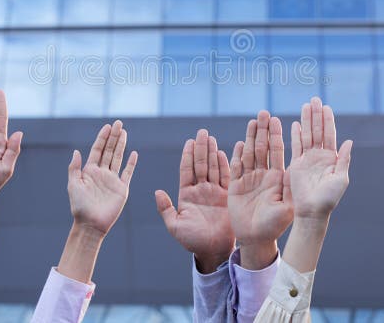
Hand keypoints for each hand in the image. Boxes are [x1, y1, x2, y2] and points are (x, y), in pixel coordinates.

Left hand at [67, 120, 137, 236]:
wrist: (91, 225)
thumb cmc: (79, 207)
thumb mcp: (73, 185)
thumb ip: (75, 168)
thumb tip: (76, 151)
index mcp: (90, 171)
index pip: (97, 150)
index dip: (102, 138)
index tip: (107, 126)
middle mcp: (102, 173)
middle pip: (109, 150)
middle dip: (114, 137)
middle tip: (119, 123)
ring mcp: (112, 180)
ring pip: (118, 158)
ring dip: (121, 145)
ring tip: (124, 132)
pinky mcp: (122, 188)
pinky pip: (128, 173)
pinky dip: (131, 163)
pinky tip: (134, 153)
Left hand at [156, 129, 234, 273]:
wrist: (213, 251)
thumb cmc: (192, 241)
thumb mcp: (175, 225)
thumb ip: (165, 209)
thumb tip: (157, 191)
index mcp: (186, 194)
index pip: (186, 170)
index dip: (188, 155)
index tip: (189, 141)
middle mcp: (200, 190)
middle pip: (200, 164)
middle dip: (201, 148)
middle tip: (202, 132)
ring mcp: (214, 192)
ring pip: (212, 167)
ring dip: (212, 153)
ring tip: (212, 138)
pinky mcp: (227, 196)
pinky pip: (226, 178)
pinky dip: (225, 165)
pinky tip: (224, 153)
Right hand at [228, 110, 292, 268]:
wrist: (257, 240)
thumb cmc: (276, 226)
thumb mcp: (291, 205)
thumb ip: (296, 185)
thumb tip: (305, 175)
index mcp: (277, 178)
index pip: (277, 151)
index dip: (276, 135)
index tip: (278, 119)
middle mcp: (263, 175)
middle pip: (262, 148)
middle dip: (263, 130)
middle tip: (264, 112)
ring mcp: (248, 180)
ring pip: (249, 154)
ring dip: (250, 138)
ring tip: (253, 121)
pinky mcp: (235, 186)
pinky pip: (235, 168)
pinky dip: (237, 156)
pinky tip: (239, 143)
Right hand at [281, 98, 351, 273]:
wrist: (312, 212)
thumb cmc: (329, 198)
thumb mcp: (341, 178)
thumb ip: (344, 159)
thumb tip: (350, 141)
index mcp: (332, 159)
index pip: (329, 134)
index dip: (328, 120)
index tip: (326, 107)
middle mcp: (319, 156)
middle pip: (317, 130)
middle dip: (316, 115)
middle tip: (314, 99)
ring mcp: (307, 159)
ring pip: (306, 135)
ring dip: (306, 120)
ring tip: (305, 105)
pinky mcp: (296, 164)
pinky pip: (295, 146)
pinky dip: (295, 134)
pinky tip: (294, 123)